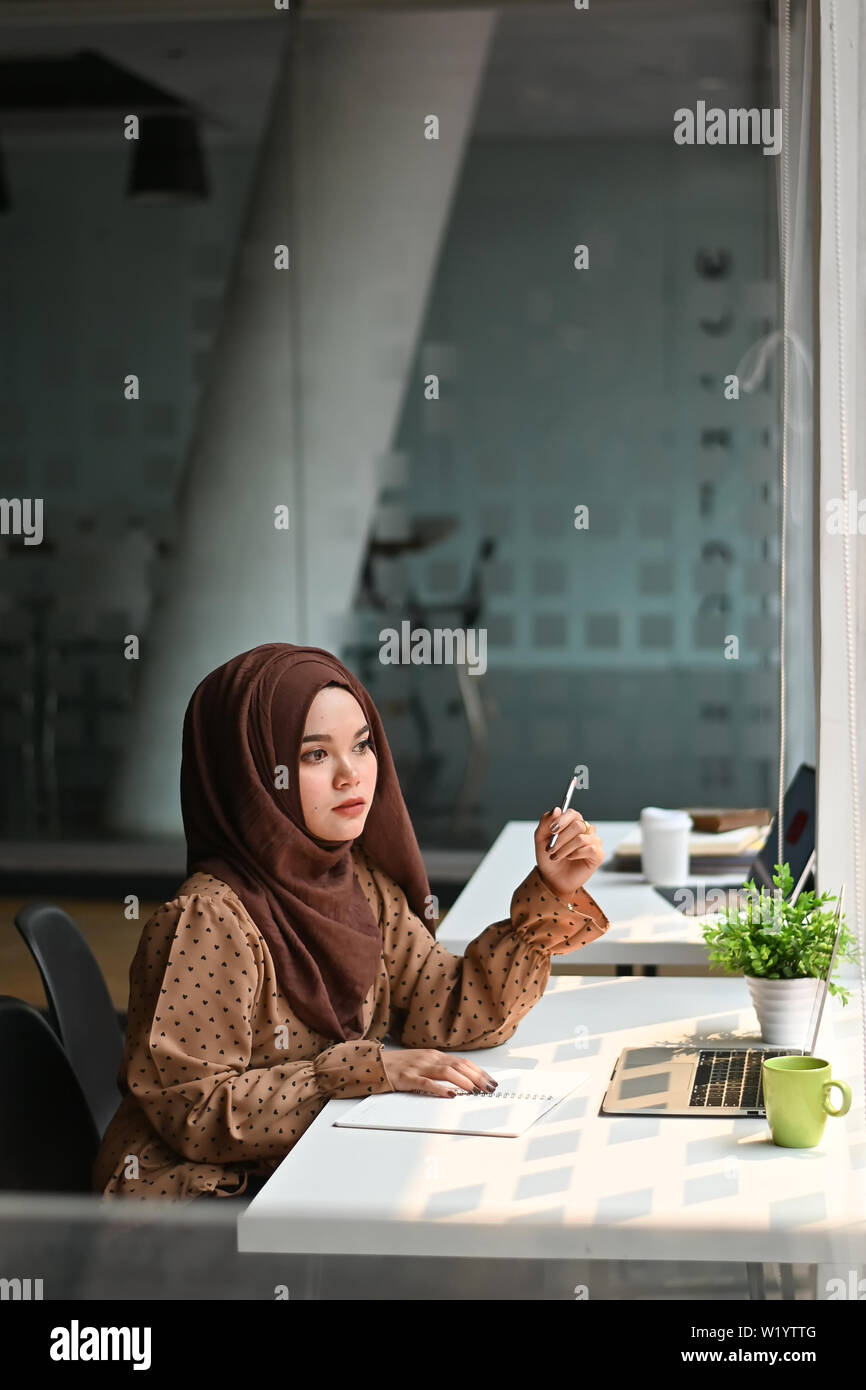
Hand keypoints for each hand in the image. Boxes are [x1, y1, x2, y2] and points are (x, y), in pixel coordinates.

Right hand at [380, 1049, 497, 1096]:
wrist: (376, 1064)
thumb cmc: (401, 1066)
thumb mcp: (423, 1062)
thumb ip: (440, 1067)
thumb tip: (463, 1079)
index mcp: (435, 1055)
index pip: (463, 1062)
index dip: (479, 1072)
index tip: (491, 1081)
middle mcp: (430, 1058)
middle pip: (459, 1066)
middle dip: (477, 1077)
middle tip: (490, 1088)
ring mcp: (419, 1067)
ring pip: (446, 1071)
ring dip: (463, 1081)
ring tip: (475, 1090)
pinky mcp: (407, 1077)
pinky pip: (426, 1083)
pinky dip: (440, 1089)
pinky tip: (450, 1094)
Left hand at [534, 807, 604, 901]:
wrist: (552, 878)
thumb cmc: (548, 857)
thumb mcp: (541, 838)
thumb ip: (546, 822)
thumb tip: (557, 809)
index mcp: (571, 823)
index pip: (572, 813)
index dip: (562, 820)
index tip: (552, 830)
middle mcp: (585, 830)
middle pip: (578, 825)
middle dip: (561, 838)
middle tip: (551, 848)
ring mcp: (593, 841)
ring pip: (581, 838)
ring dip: (565, 849)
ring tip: (556, 856)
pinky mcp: (598, 854)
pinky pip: (590, 849)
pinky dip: (576, 854)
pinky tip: (569, 858)